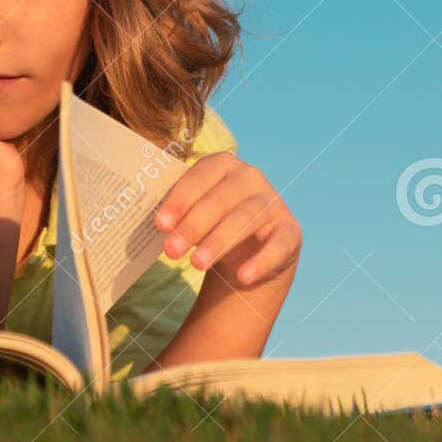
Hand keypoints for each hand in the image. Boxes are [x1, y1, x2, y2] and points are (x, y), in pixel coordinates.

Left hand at [152, 152, 300, 285]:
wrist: (251, 248)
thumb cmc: (213, 223)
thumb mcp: (195, 213)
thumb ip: (176, 214)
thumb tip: (151, 225)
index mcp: (223, 165)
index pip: (200, 176)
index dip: (180, 199)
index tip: (160, 224)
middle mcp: (251, 178)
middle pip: (220, 200)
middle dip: (193, 226)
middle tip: (171, 251)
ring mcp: (273, 203)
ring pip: (245, 220)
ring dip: (218, 242)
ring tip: (195, 264)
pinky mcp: (290, 231)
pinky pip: (276, 246)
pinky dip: (260, 262)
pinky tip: (242, 276)